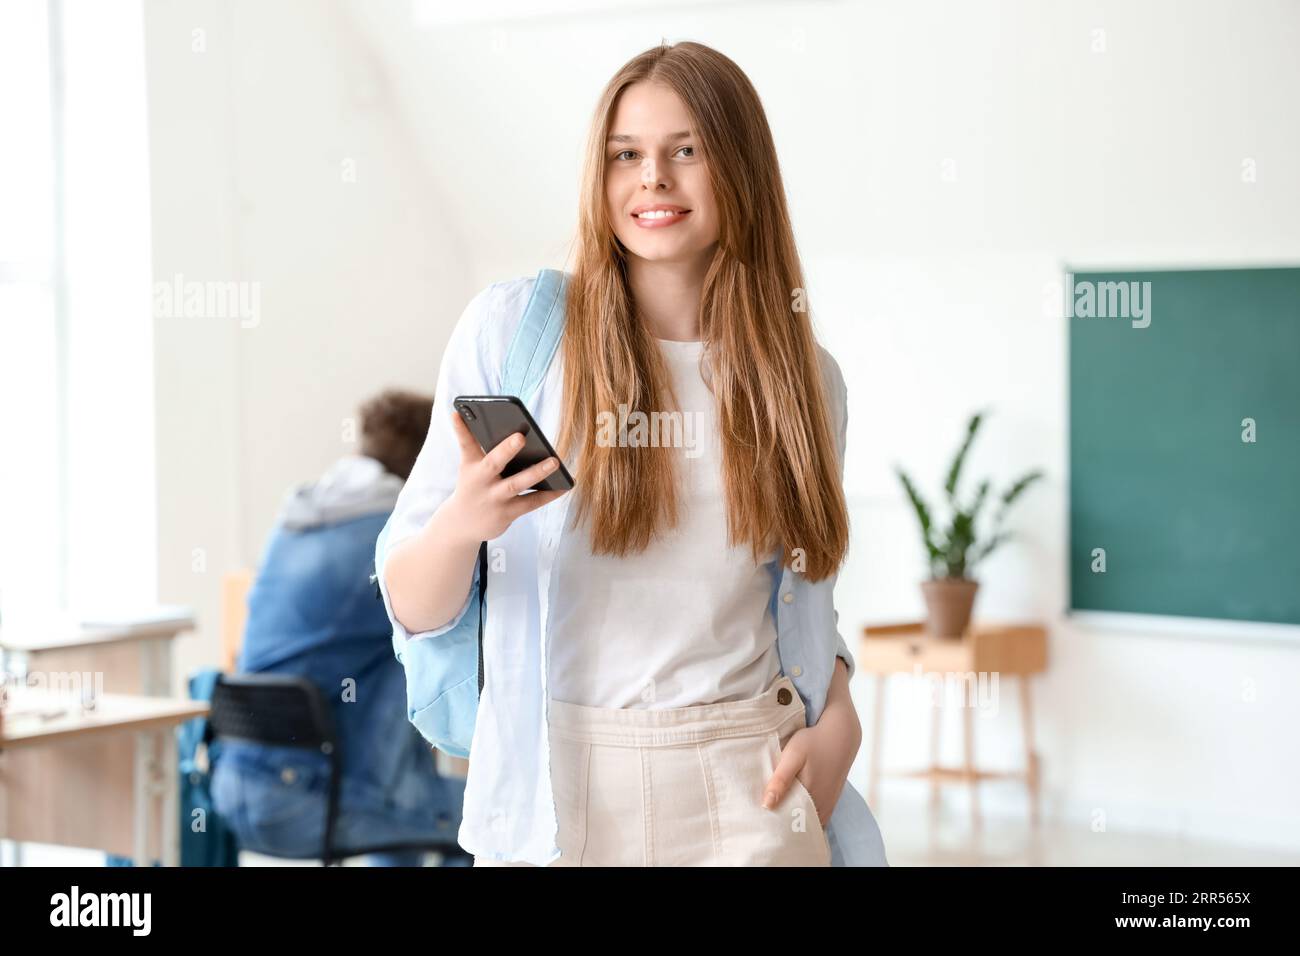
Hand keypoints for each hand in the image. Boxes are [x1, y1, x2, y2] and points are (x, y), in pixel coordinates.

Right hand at [444, 411, 569, 541]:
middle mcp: (481, 481)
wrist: (462, 524)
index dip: (460, 428)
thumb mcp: (471, 467)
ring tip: (555, 461)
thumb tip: (507, 430)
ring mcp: (494, 498)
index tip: (458, 412)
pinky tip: (564, 485)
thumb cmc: (474, 486)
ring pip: (516, 484)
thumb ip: (484, 448)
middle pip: (493, 463)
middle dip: (506, 450)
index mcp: (471, 465)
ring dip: (536, 472)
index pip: (465, 444)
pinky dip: (549, 494)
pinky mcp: (507, 513)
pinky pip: (531, 502)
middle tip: (521, 436)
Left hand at [762, 721, 855, 827]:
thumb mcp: (793, 756)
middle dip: (781, 827)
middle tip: (764, 823)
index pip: (788, 825)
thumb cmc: (813, 742)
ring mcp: (827, 806)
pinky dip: (803, 818)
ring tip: (774, 818)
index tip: (760, 825)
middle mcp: (820, 806)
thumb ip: (780, 780)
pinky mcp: (830, 802)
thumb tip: (767, 805)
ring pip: (807, 823)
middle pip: (798, 827)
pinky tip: (791, 810)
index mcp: (809, 797)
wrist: (840, 736)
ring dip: (793, 823)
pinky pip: (815, 818)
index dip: (773, 827)